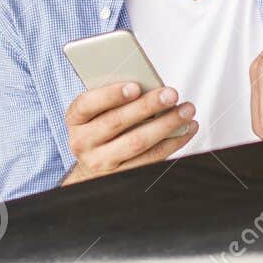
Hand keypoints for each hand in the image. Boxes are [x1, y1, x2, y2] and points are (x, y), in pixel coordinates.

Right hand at [63, 82, 197, 183]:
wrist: (92, 168)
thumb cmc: (101, 126)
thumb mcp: (98, 111)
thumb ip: (115, 98)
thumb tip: (150, 87)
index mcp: (75, 119)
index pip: (87, 104)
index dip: (110, 95)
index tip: (135, 87)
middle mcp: (82, 142)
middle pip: (117, 122)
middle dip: (147, 106)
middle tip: (171, 94)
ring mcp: (101, 162)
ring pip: (137, 142)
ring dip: (166, 124)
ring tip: (186, 110)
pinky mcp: (121, 176)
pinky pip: (150, 159)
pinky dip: (172, 143)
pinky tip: (186, 129)